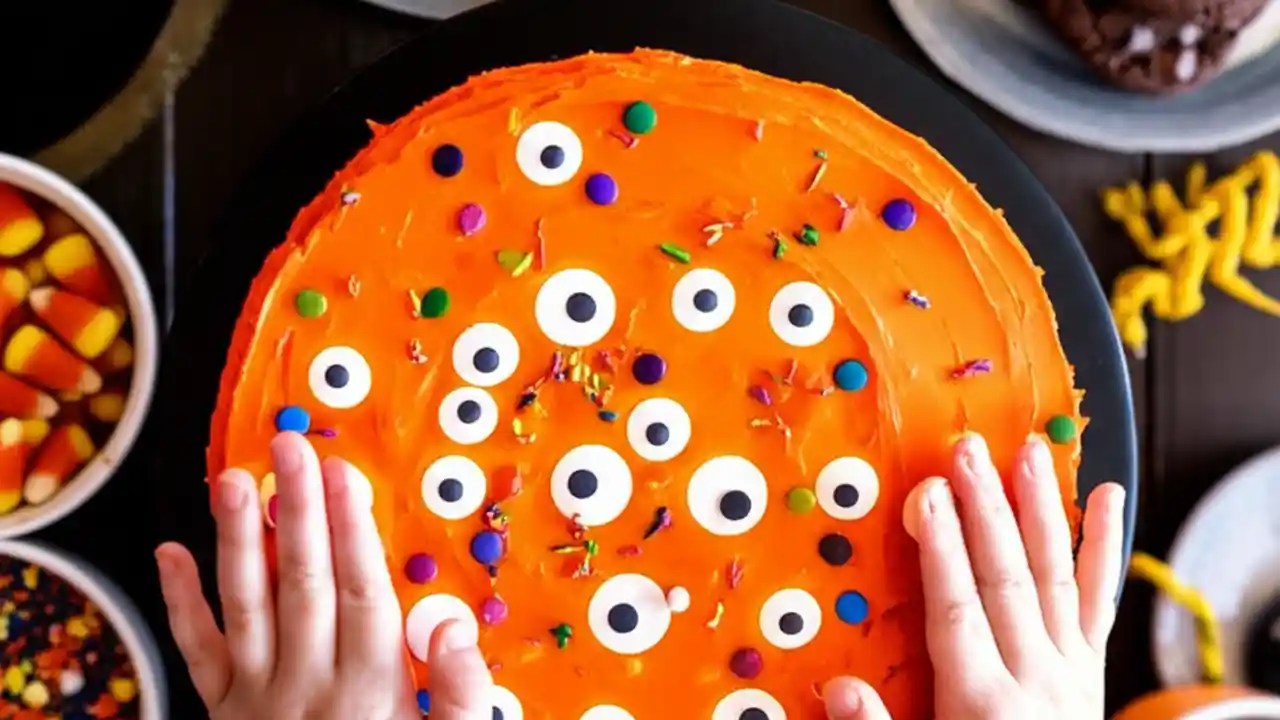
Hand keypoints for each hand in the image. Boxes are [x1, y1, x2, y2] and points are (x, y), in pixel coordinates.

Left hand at [156, 432, 494, 718]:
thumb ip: (460, 693)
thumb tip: (456, 622)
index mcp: (370, 692)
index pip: (360, 593)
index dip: (352, 530)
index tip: (345, 475)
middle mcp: (308, 686)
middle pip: (301, 584)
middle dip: (297, 511)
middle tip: (291, 450)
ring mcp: (258, 700)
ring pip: (245, 607)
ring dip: (236, 540)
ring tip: (232, 480)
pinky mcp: (222, 714)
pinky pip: (198, 655)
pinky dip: (180, 604)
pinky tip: (171, 555)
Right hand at [823, 435, 1126, 719]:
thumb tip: (837, 686)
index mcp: (981, 703)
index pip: (957, 609)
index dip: (942, 549)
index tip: (929, 494)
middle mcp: (1032, 678)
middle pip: (1005, 579)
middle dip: (984, 510)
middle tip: (967, 452)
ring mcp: (1069, 671)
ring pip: (1053, 576)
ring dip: (1038, 511)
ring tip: (1028, 455)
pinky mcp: (1090, 668)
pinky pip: (1098, 600)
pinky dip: (1103, 546)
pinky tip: (1104, 497)